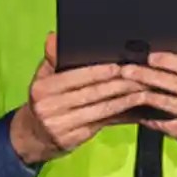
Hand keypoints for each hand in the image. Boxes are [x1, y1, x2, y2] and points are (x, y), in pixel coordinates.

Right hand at [9, 33, 145, 164]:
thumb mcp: (43, 77)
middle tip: (141, 76)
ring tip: (143, 91)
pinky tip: (136, 109)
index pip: (76, 77)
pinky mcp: (74, 139)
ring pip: (101, 110)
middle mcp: (50, 108)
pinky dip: (122, 116)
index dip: (99, 72)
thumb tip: (55, 37)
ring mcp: (61, 126)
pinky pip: (104, 124)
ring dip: (125, 100)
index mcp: (42, 88)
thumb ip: (52, 58)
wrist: (33, 136)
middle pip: (92, 94)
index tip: (120, 66)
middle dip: (119, 85)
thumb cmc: (45, 100)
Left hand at [119, 38, 176, 160]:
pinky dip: (148, 116)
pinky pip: (163, 121)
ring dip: (142, 94)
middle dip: (147, 75)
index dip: (168, 60)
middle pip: (173, 83)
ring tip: (127, 86)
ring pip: (164, 101)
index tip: (150, 56)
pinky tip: (136, 110)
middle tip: (127, 70)